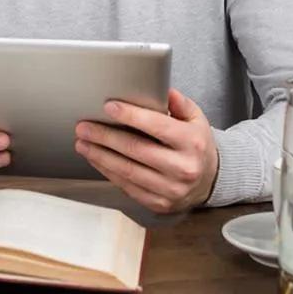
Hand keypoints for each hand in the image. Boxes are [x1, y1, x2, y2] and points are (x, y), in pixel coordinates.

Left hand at [74, 89, 219, 213]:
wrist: (210, 180)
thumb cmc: (196, 143)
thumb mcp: (195, 118)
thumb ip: (179, 102)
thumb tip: (162, 89)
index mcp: (191, 143)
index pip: (157, 126)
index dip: (130, 115)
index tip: (108, 106)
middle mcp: (182, 168)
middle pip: (136, 150)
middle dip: (105, 136)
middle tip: (84, 126)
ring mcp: (170, 189)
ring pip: (127, 171)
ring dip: (100, 155)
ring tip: (82, 142)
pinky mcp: (159, 203)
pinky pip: (127, 187)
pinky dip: (108, 172)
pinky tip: (96, 159)